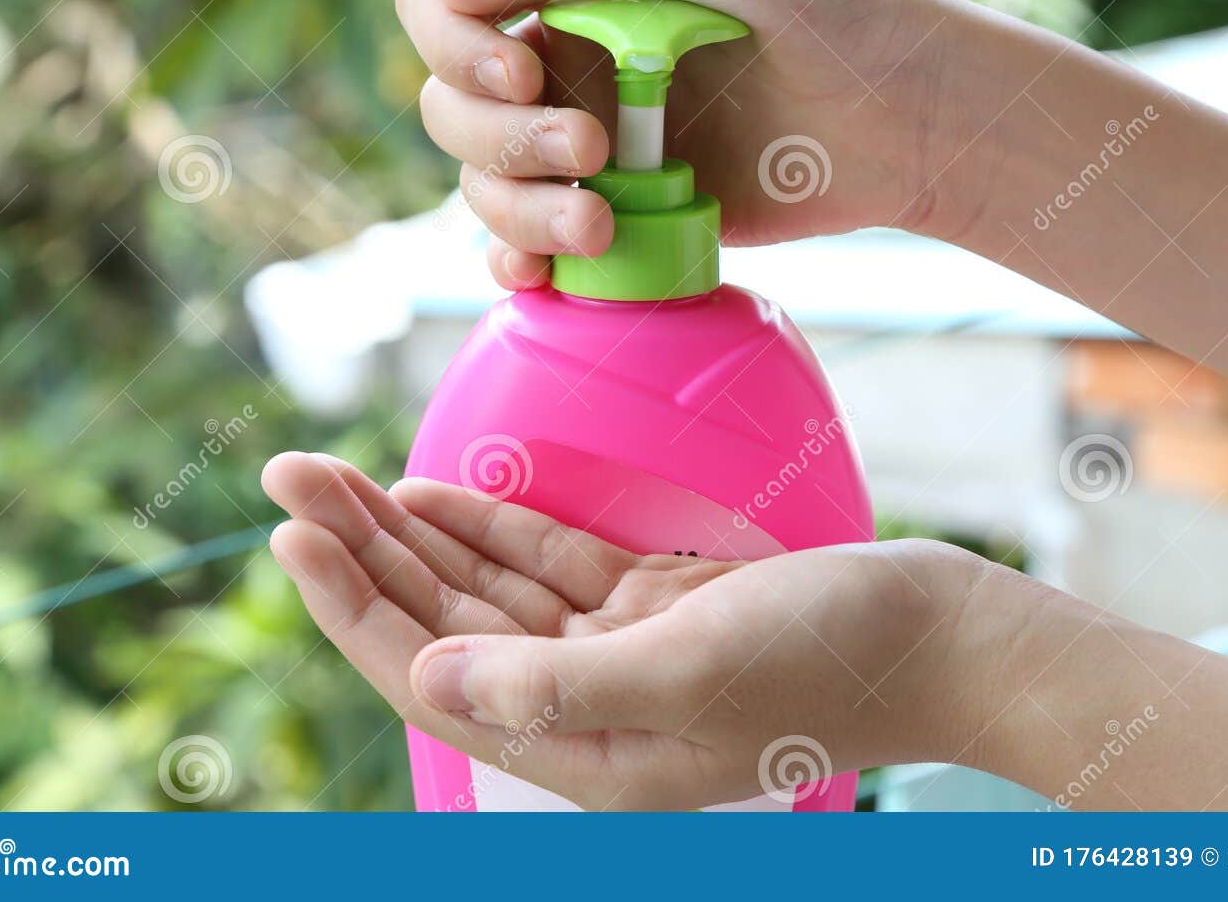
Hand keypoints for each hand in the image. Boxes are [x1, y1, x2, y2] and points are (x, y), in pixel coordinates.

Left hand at [260, 451, 990, 809]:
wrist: (941, 634)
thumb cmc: (833, 659)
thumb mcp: (691, 669)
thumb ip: (553, 685)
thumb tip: (433, 675)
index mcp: (584, 752)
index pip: (435, 677)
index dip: (356, 608)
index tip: (293, 534)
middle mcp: (586, 710)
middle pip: (444, 626)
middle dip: (362, 553)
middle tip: (287, 475)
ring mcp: (617, 656)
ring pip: (485, 591)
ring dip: (409, 534)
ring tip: (333, 476)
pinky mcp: (651, 608)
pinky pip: (546, 567)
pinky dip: (488, 530)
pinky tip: (430, 496)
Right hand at [395, 0, 978, 290]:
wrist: (906, 113)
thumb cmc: (820, 0)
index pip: (437, 4)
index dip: (454, 45)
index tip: (525, 71)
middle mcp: (562, 66)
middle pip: (449, 109)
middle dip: (504, 138)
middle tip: (594, 146)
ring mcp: (587, 151)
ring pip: (482, 189)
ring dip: (519, 213)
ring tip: (602, 222)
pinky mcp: (622, 221)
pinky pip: (528, 252)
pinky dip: (520, 265)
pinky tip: (549, 272)